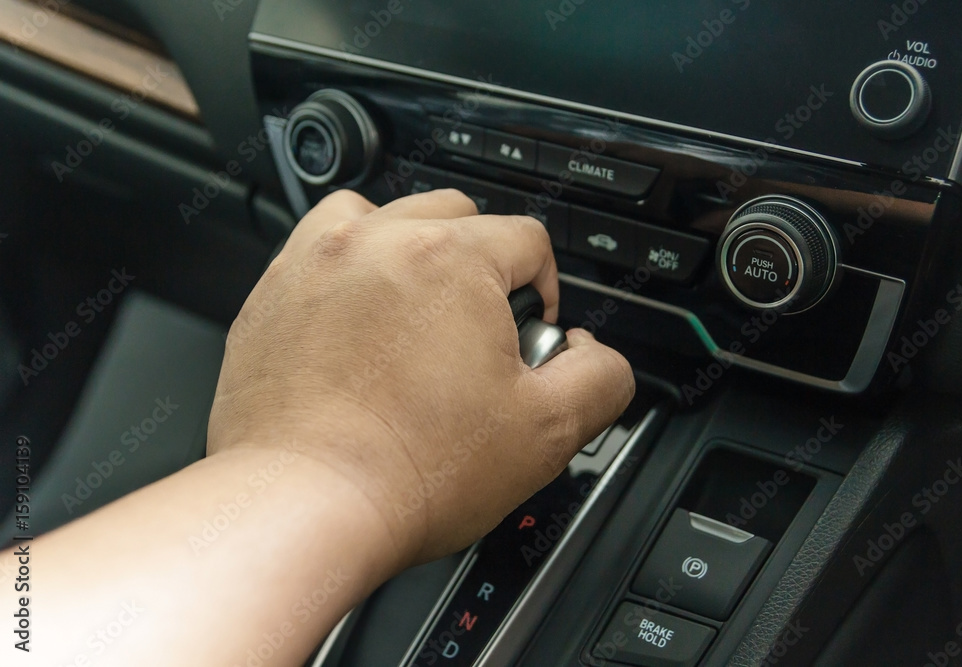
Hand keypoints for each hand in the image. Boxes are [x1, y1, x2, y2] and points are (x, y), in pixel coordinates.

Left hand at [207, 189, 634, 567]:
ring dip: (413, 249)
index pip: (527, 239)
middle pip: (459, 216)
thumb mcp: (546, 431)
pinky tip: (359, 318)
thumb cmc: (407, 471)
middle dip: (482, 265)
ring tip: (417, 313)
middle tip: (478, 333)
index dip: (545, 291)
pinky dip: (350, 268)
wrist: (302, 505)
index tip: (530, 336)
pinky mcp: (274, 291)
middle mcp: (379, 241)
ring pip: (384, 216)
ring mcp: (318, 260)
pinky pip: (322, 248)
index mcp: (451, 259)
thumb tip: (597, 355)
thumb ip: (599, 377)